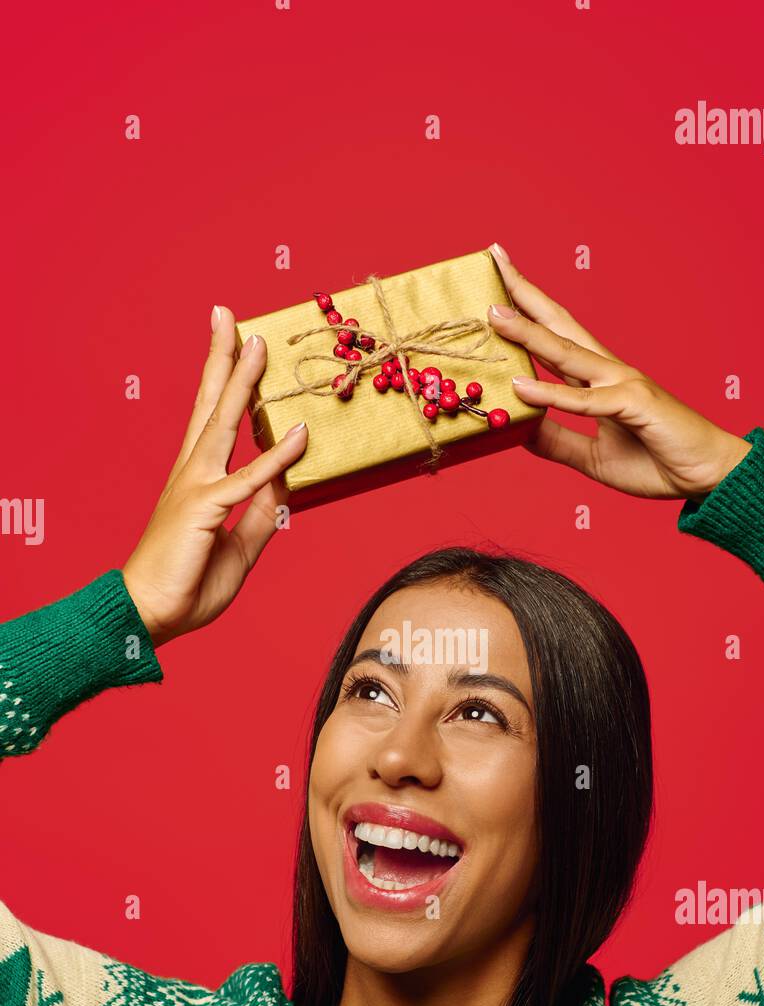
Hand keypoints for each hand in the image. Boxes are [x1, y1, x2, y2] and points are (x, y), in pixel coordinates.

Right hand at [122, 306, 308, 646]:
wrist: (150, 615)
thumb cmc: (187, 583)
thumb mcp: (239, 546)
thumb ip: (261, 511)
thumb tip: (285, 479)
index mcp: (197, 480)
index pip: (214, 420)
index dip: (225, 381)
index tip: (235, 343)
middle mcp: (193, 473)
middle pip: (211, 404)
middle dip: (221, 358)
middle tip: (228, 314)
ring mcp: (196, 487)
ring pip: (223, 423)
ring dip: (242, 381)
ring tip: (256, 342)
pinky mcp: (205, 510)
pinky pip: (249, 479)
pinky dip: (275, 456)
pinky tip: (296, 432)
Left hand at [486, 243, 751, 499]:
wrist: (707, 475)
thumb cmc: (657, 460)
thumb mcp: (592, 456)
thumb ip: (557, 441)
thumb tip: (519, 430)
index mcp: (599, 380)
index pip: (556, 336)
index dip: (528, 308)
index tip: (500, 276)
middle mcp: (609, 372)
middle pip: (559, 325)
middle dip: (526, 293)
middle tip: (494, 259)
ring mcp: (623, 384)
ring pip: (568, 354)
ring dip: (529, 333)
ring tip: (495, 315)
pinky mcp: (634, 406)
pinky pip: (586, 401)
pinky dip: (553, 395)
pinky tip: (521, 387)